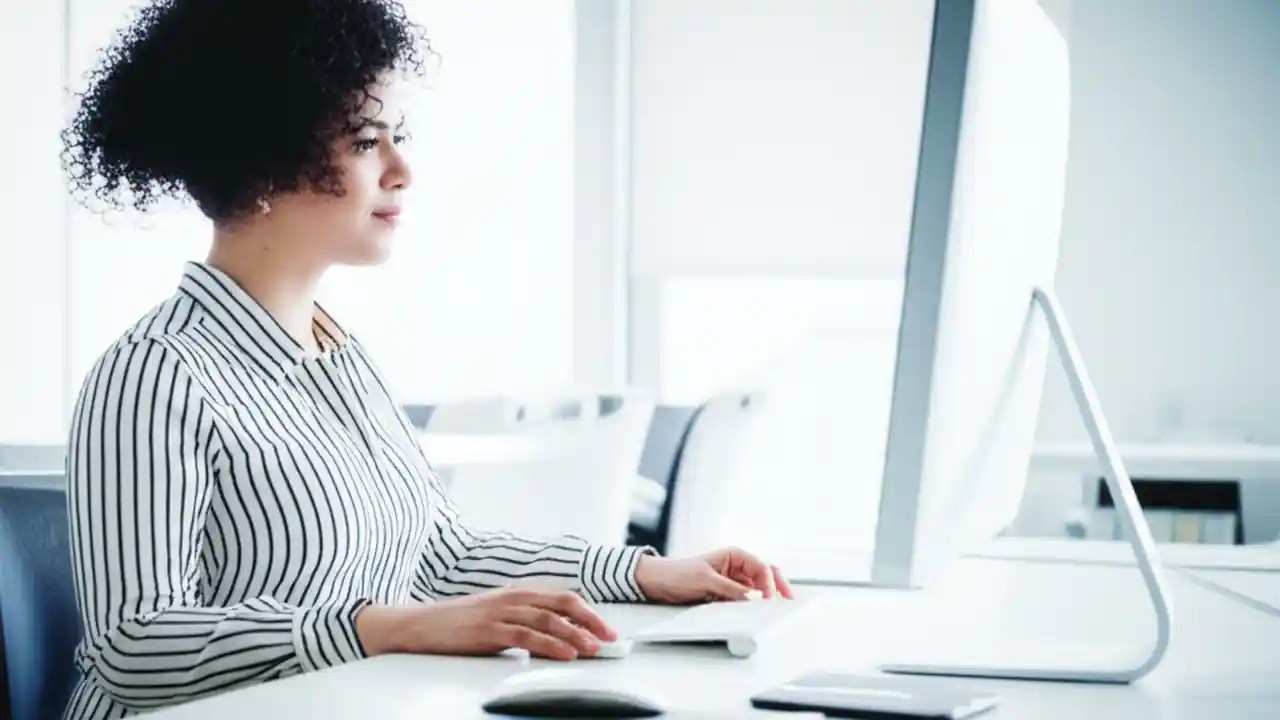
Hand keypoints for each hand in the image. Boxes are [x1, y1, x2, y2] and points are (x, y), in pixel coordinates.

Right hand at [355, 588, 616, 660]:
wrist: (422, 625)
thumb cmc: (461, 624)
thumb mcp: (499, 616)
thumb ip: (526, 620)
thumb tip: (558, 634)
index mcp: (519, 593)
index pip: (563, 598)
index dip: (588, 612)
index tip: (608, 628)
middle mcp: (513, 597)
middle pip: (562, 603)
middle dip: (590, 620)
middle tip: (610, 637)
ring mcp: (501, 612)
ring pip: (548, 619)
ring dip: (575, 633)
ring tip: (594, 647)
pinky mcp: (489, 630)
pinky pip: (526, 635)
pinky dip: (550, 644)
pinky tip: (565, 653)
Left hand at [635, 547, 793, 604]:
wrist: (657, 583)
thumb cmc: (678, 574)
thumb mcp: (705, 580)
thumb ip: (730, 589)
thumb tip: (753, 597)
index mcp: (734, 555)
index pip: (761, 568)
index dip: (768, 584)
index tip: (767, 600)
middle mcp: (737, 567)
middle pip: (766, 575)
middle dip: (778, 587)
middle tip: (788, 602)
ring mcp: (733, 582)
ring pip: (758, 589)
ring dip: (767, 597)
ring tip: (775, 610)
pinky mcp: (727, 595)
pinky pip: (745, 600)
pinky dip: (753, 606)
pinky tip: (757, 613)